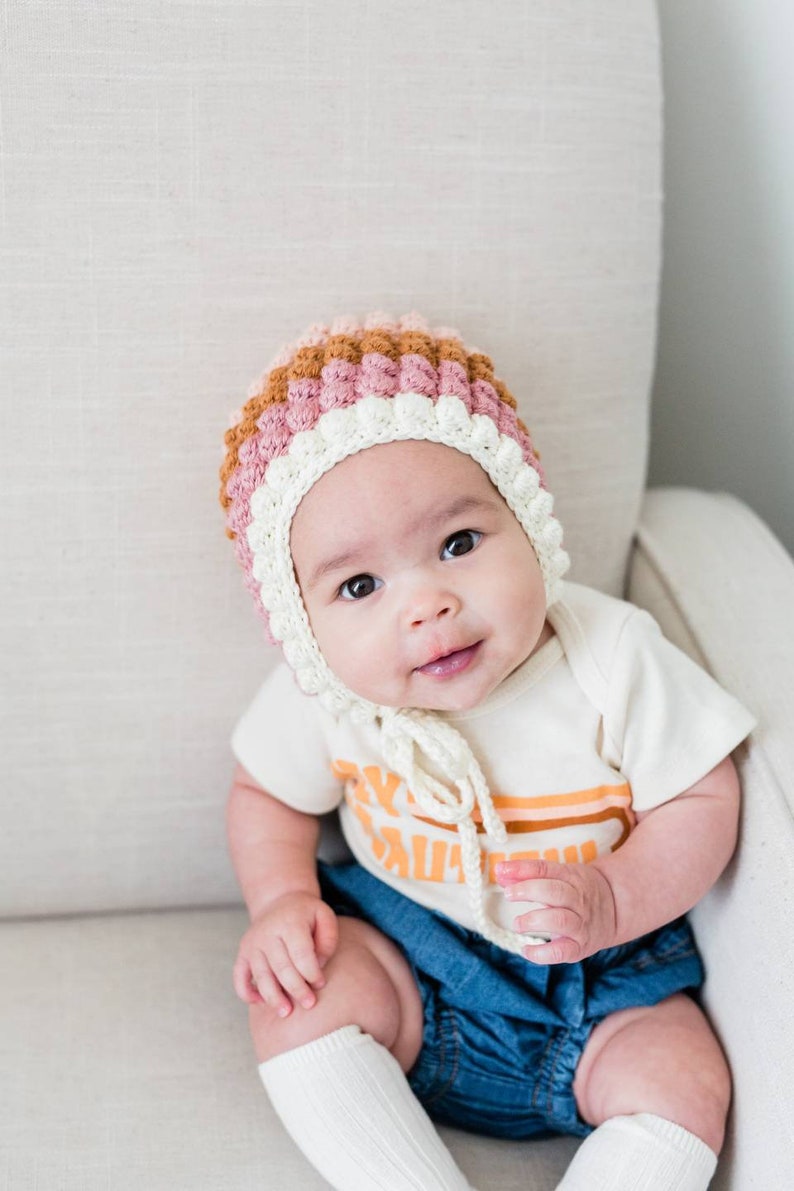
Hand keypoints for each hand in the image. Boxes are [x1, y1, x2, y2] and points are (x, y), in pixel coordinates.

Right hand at [233, 891, 338, 1015]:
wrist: (280, 900)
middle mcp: (267, 933)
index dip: (311, 973)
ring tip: (286, 1013)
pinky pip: (239, 976)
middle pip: (281, 968)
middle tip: (309, 1004)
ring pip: (261, 976)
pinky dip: (246, 992)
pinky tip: (260, 1002)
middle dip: (296, 989)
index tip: (321, 983)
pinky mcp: (243, 952)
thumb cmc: (306, 913)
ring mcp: (252, 944)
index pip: (300, 954)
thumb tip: (318, 965)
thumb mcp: (325, 916)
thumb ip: (328, 939)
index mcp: (289, 923)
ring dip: (273, 997)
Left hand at [495, 858, 617, 964]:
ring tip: (517, 923)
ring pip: (560, 920)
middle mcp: (578, 899)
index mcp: (571, 877)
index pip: (545, 869)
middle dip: (529, 890)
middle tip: (509, 894)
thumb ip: (528, 875)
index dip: (522, 869)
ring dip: (535, 920)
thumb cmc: (578, 890)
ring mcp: (581, 923)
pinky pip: (562, 951)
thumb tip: (500, 873)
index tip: (501, 870)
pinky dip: (543, 953)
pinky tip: (526, 950)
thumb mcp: (559, 876)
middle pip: (555, 892)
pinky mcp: (580, 946)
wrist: (616, 910)